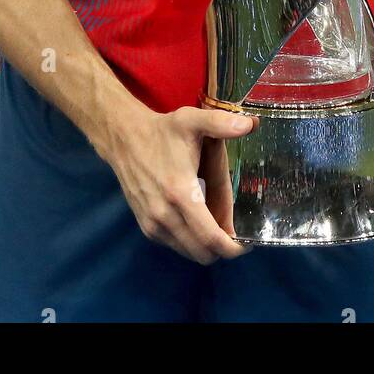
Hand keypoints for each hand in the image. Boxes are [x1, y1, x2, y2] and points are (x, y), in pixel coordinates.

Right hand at [106, 104, 255, 263]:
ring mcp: (153, 224)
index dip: (232, 248)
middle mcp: (165, 216)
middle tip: (234, 234)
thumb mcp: (191, 121)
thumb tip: (250, 124)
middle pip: (202, 253)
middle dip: (222, 249)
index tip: (246, 245)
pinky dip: (189, 242)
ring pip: (188, 252)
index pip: (210, 238)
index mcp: (180, 194)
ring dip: (205, 246)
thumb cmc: (161, 131)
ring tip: (216, 227)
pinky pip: (175, 245)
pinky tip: (195, 222)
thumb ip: (221, 123)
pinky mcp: (146, 227)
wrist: (123, 139)